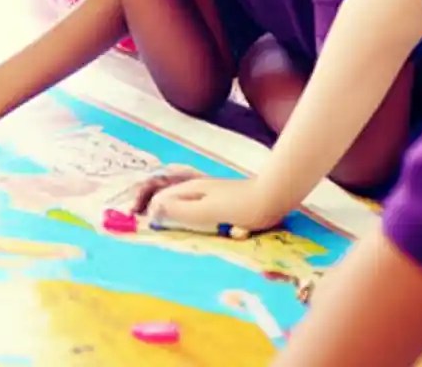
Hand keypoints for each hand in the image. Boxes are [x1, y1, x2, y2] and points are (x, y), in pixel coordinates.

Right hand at [132, 173, 285, 231]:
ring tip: (167, 232)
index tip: (146, 231)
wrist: (275, 197)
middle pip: (167, 199)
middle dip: (156, 213)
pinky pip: (195, 210)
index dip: (149, 214)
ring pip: (181, 205)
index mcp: (189, 190)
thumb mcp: (208, 212)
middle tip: (150, 230)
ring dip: (172, 217)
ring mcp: (208, 194)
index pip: (158, 200)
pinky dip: (188, 219)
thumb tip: (153, 212)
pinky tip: (195, 229)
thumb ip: (180, 211)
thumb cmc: (242, 206)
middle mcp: (195, 189)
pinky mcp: (220, 202)